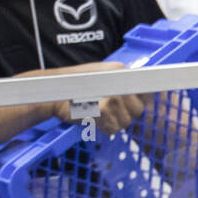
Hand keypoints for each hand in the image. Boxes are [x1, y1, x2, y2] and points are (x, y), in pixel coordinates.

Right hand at [25, 61, 150, 134]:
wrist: (51, 92)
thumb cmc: (76, 89)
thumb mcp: (102, 82)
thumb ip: (123, 89)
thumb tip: (144, 101)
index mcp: (119, 70)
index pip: (146, 90)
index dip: (140, 102)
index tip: (130, 107)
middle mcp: (118, 78)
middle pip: (138, 109)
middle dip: (126, 116)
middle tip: (109, 113)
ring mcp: (111, 93)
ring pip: (126, 121)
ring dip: (113, 123)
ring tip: (98, 114)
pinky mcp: (103, 108)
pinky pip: (113, 127)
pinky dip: (104, 127)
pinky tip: (93, 118)